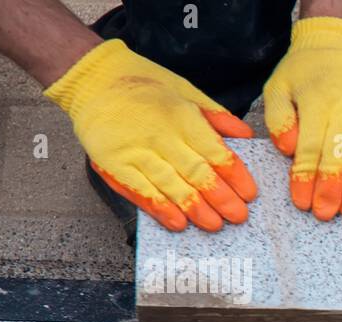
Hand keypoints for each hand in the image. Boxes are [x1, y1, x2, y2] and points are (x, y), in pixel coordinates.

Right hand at [44, 39, 256, 231]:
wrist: (92, 78)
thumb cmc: (144, 83)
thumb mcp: (185, 89)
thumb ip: (216, 115)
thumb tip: (246, 135)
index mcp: (182, 117)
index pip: (216, 152)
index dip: (236, 176)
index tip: (250, 194)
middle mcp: (161, 136)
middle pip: (197, 173)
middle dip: (222, 198)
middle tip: (239, 216)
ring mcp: (135, 152)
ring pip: (171, 186)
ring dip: (195, 208)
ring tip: (214, 225)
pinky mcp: (113, 164)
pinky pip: (140, 191)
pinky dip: (160, 208)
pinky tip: (177, 222)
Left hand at [264, 17, 341, 220]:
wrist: (338, 44)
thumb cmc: (304, 72)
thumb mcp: (278, 88)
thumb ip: (278, 119)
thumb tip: (288, 150)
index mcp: (316, 101)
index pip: (310, 148)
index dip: (305, 178)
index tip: (302, 202)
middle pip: (337, 156)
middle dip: (330, 189)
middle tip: (324, 213)